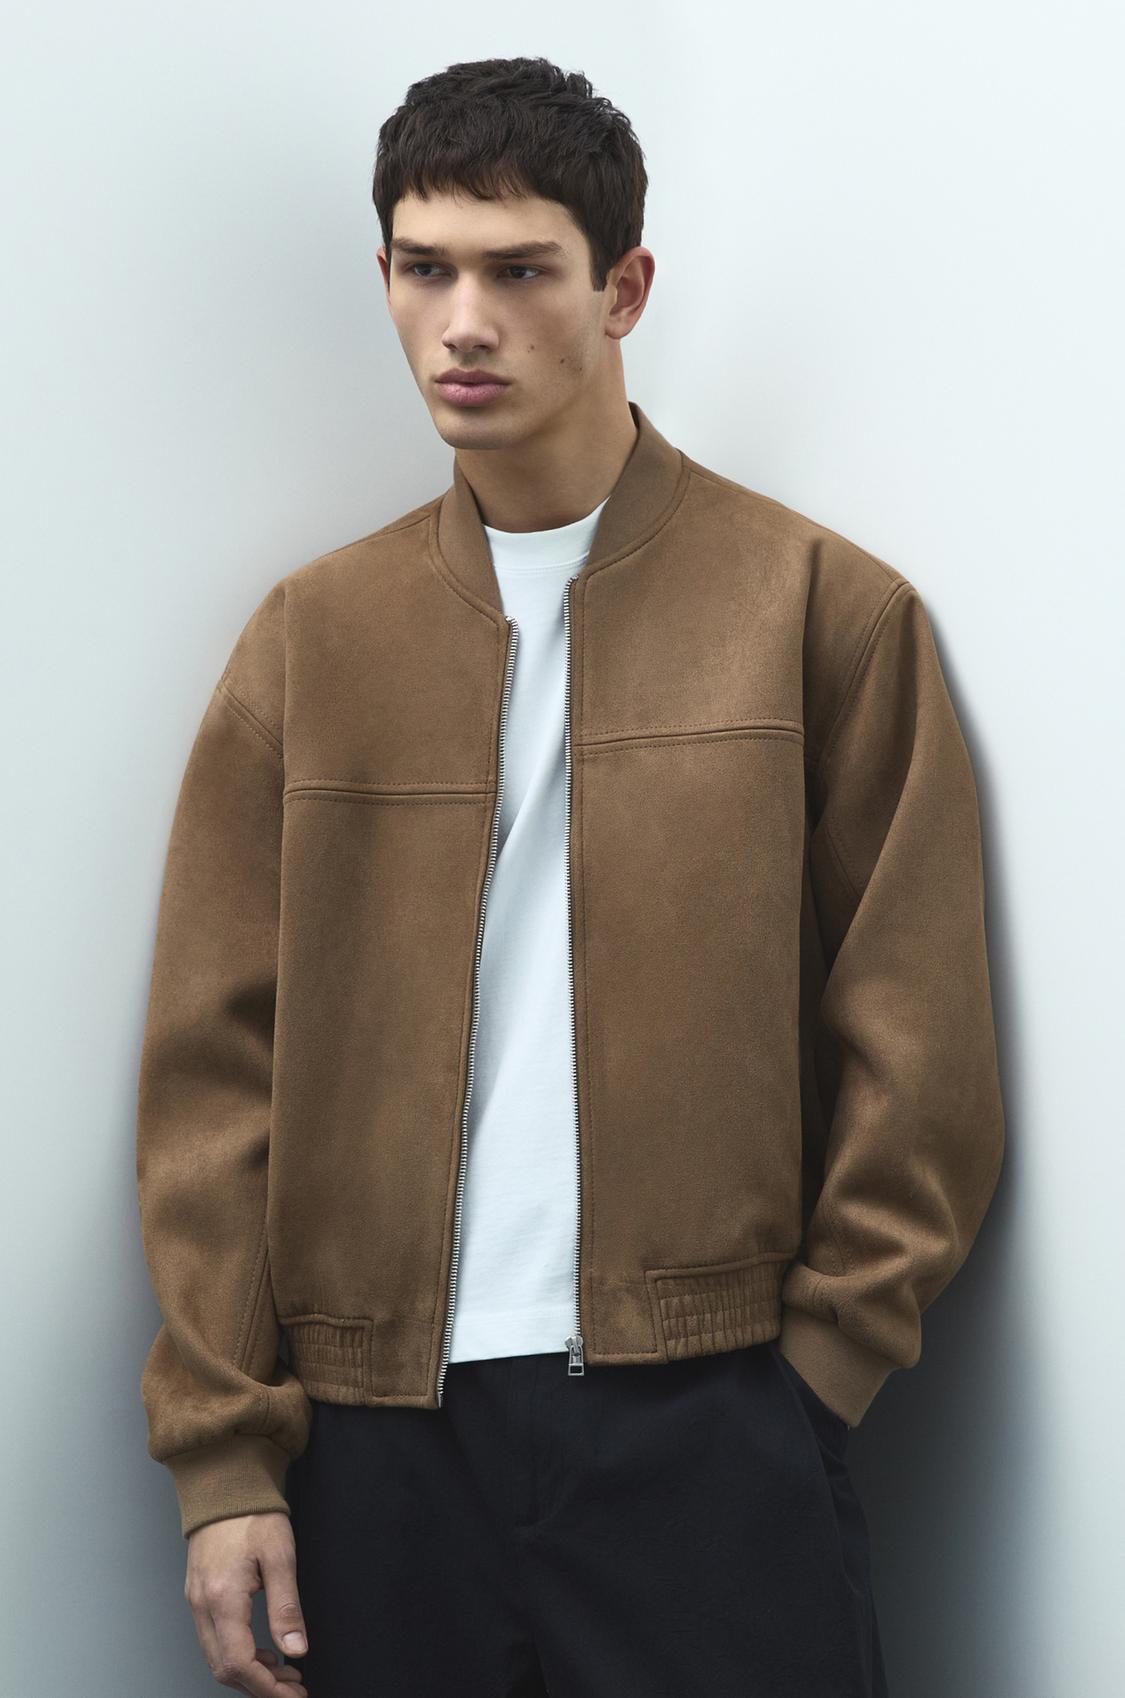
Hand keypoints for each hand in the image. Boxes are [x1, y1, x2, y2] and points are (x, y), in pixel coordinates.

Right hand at [185, 1511, 308, 1695]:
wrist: (224, 1485)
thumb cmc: (253, 1513)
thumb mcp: (280, 1556)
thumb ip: (286, 1607)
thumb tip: (296, 1648)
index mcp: (222, 1598)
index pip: (239, 1663)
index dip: (266, 1687)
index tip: (292, 1693)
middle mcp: (202, 1605)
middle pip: (224, 1668)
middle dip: (259, 1687)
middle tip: (293, 1689)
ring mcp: (196, 1602)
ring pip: (216, 1658)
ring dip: (249, 1674)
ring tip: (284, 1674)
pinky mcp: (199, 1596)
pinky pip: (214, 1640)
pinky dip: (238, 1655)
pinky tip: (263, 1653)